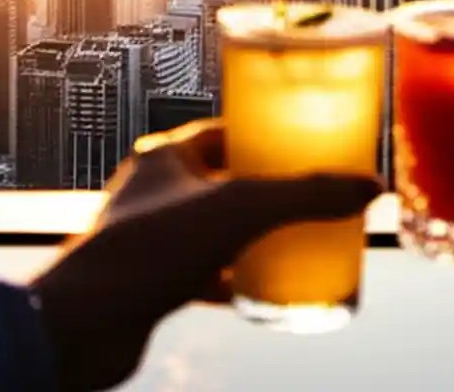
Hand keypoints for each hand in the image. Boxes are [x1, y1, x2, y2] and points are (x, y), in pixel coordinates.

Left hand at [30, 119, 382, 391]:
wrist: (86, 323)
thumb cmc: (144, 252)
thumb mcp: (242, 210)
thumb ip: (307, 196)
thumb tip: (368, 187)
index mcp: (167, 156)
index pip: (228, 130)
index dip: (269, 135)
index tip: (308, 144)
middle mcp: (155, 191)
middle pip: (228, 181)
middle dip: (271, 191)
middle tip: (313, 199)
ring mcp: (152, 236)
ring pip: (218, 230)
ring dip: (255, 237)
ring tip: (299, 242)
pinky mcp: (153, 280)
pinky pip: (205, 272)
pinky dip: (236, 278)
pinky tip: (263, 290)